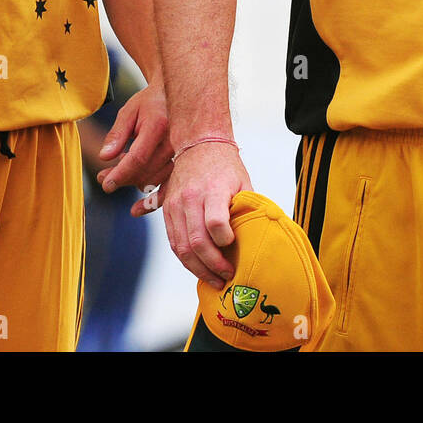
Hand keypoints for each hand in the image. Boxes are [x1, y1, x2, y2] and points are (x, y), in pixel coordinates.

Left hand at [96, 84, 171, 205]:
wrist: (177, 96)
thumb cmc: (150, 103)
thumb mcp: (129, 111)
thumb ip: (117, 134)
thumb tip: (104, 157)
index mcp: (159, 126)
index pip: (138, 158)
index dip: (120, 174)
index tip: (105, 184)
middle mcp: (174, 142)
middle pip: (145, 172)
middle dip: (122, 179)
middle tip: (103, 178)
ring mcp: (182, 154)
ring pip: (155, 181)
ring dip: (133, 184)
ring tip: (115, 178)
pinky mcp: (184, 163)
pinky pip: (170, 187)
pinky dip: (154, 200)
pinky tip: (137, 209)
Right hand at [160, 142, 251, 286]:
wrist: (198, 143)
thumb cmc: (225, 164)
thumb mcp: (242, 182)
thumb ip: (245, 208)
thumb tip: (255, 236)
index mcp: (213, 189)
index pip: (215, 222)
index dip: (224, 241)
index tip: (233, 247)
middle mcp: (190, 198)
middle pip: (197, 241)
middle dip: (212, 265)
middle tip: (226, 276)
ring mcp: (175, 205)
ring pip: (181, 247)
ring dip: (198, 269)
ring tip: (214, 279)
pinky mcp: (167, 210)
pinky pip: (173, 242)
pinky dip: (186, 259)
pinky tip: (200, 268)